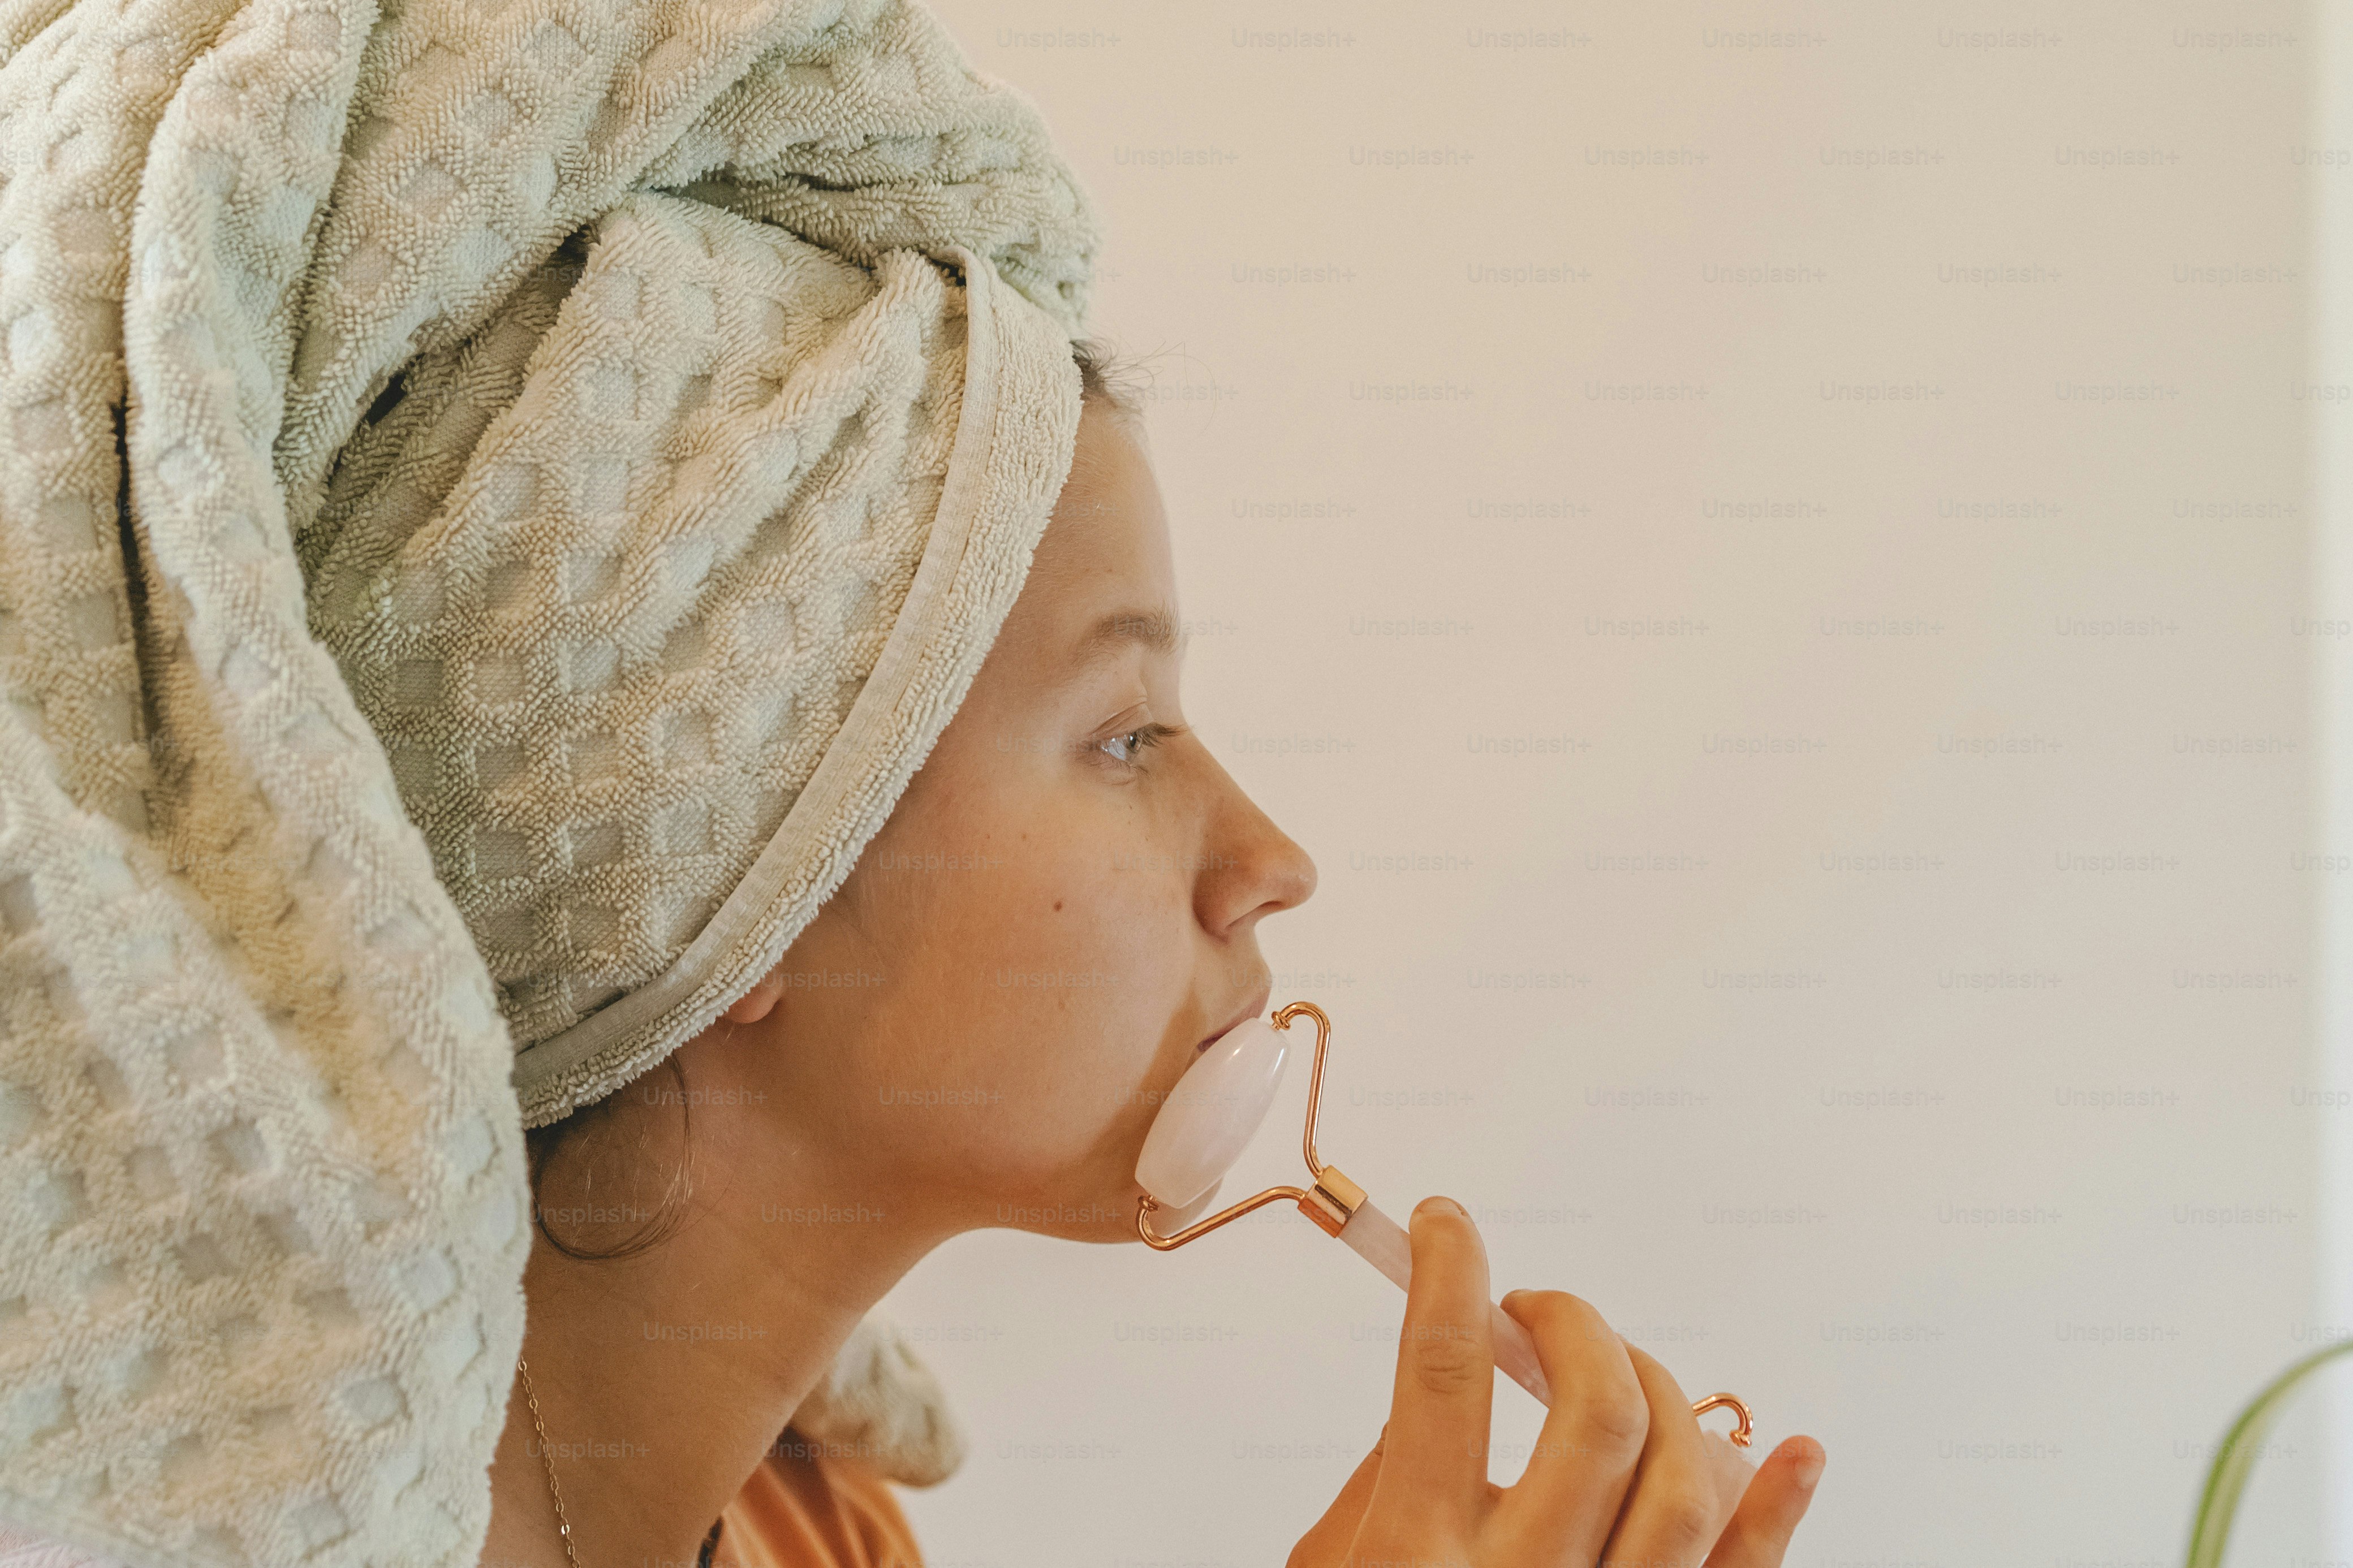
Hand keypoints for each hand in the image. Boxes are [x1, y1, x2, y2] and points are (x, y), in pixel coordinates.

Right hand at [1288, 1196, 1824, 1567]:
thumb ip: (1378, 1491)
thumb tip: (1443, 1393)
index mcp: (1415, 1564)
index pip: (1441, 1374)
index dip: (1446, 1274)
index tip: (1447, 1227)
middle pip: (1589, 1413)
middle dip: (1574, 1326)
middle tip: (1539, 1310)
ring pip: (1681, 1479)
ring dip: (1662, 1393)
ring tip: (1620, 1369)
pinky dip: (1780, 1510)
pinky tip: (1798, 1449)